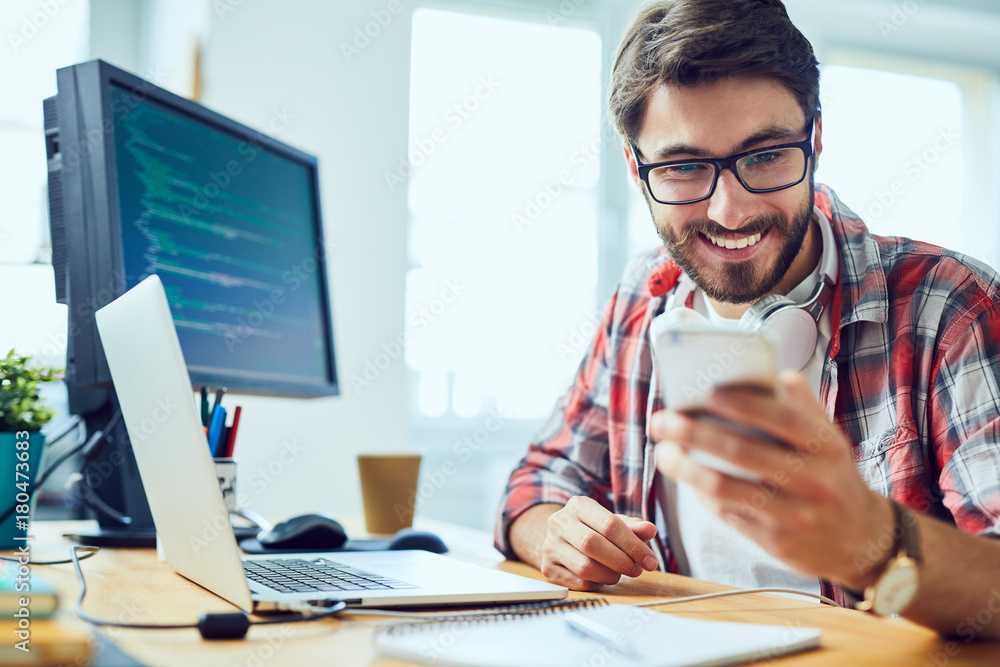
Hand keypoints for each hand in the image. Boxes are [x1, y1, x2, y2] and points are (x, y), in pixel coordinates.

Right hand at [539, 496, 658, 590]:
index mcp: (578, 505)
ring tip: (619, 573)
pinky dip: (597, 584)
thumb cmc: (592, 529)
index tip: (650, 560)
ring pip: (585, 567)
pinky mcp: (547, 569)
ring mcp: (550, 546)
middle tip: (638, 570)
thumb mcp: (613, 522)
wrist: (561, 539)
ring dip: (610, 575)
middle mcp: (559, 522)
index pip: (609, 524)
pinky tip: (601, 578)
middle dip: (622, 561)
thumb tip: (650, 530)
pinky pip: (578, 583)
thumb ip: (633, 527)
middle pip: (593, 544)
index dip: (633, 545)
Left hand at [650, 371, 894, 588]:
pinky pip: (730, 514)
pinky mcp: (777, 542)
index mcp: (826, 447)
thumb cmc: (833, 478)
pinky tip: (688, 480)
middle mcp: (814, 481)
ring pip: (727, 488)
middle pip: (743, 452)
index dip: (745, 404)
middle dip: (695, 434)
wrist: (864, 542)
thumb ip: (802, 407)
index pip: (783, 419)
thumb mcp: (830, 440)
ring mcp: (795, 515)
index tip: (708, 392)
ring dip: (687, 469)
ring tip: (663, 453)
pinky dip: (703, 495)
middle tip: (662, 421)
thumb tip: (773, 373)